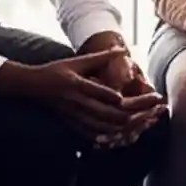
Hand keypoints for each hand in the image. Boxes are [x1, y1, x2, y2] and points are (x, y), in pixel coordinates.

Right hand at [0, 48, 160, 139]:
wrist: (31, 87)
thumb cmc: (56, 71)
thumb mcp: (77, 62)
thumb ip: (101, 57)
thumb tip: (121, 48)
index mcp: (78, 85)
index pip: (106, 95)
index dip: (127, 97)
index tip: (148, 96)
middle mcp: (77, 103)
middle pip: (110, 114)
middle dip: (135, 114)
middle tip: (154, 112)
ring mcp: (74, 117)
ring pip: (104, 127)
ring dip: (127, 127)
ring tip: (145, 123)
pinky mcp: (72, 125)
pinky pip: (94, 136)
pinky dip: (110, 137)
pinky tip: (123, 136)